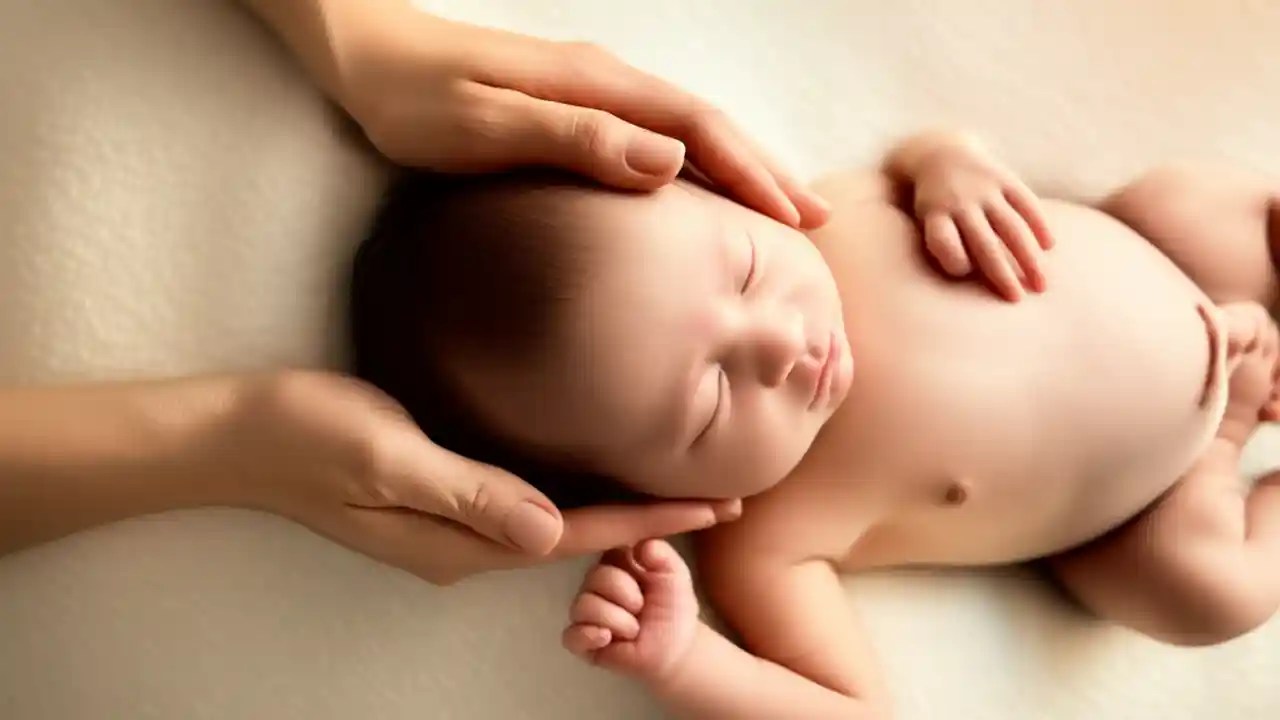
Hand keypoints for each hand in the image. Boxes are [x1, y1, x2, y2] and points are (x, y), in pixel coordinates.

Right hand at [208, 371, 739, 584]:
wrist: (233, 435)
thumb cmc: (305, 435)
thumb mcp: (386, 458)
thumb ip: (468, 494)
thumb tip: (548, 532)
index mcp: (459, 542)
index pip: (576, 534)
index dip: (649, 520)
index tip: (718, 503)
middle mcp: (464, 544)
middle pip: (577, 536)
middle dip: (649, 520)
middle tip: (725, 493)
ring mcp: (450, 523)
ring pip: (554, 520)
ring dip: (617, 504)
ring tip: (680, 479)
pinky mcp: (439, 495)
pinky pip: (523, 499)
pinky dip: (573, 484)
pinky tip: (597, 457)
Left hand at [314, 1, 828, 227]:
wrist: (364, 53)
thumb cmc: (414, 96)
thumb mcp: (486, 125)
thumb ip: (575, 140)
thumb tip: (669, 162)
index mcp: (595, 86)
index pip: (697, 128)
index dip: (751, 172)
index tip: (796, 218)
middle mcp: (605, 82)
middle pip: (707, 125)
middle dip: (764, 170)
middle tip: (815, 218)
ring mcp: (591, 91)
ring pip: (686, 130)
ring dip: (738, 167)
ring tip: (778, 209)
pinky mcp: (572, 106)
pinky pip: (656, 135)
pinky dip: (696, 164)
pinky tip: (701, 189)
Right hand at [562, 539, 701, 684]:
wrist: (676, 651)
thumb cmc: (673, 609)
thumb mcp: (675, 576)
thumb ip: (662, 554)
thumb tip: (641, 544)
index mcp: (616, 563)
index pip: (608, 552)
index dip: (628, 567)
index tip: (647, 577)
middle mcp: (596, 584)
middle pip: (595, 577)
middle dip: (625, 595)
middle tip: (642, 608)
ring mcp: (586, 613)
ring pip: (582, 606)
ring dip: (616, 620)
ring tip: (634, 631)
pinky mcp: (581, 641)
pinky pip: (571, 635)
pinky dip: (588, 636)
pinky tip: (607, 639)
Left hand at [909, 140, 1053, 300]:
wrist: (939, 155)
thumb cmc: (933, 204)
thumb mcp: (923, 221)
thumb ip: (941, 246)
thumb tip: (967, 279)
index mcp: (935, 215)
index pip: (944, 242)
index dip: (954, 260)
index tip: (965, 274)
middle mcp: (961, 203)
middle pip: (983, 243)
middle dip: (1000, 273)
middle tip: (1016, 299)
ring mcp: (985, 190)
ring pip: (1011, 227)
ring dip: (1028, 257)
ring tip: (1041, 284)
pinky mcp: (1005, 179)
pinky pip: (1025, 203)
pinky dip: (1039, 224)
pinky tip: (1049, 246)